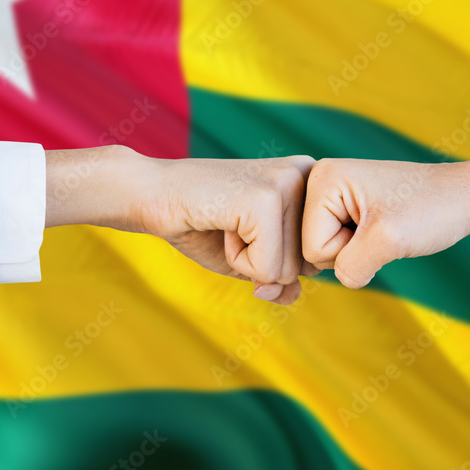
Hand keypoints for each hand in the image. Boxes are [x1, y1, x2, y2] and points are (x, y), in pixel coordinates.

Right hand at [132, 155, 317, 304]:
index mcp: (311, 182)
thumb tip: (294, 294)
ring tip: (226, 223)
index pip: (317, 257)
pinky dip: (237, 260)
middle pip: (307, 265)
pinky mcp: (265, 200)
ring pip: (288, 271)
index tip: (244, 226)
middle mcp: (307, 174)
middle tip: (232, 225)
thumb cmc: (202, 224)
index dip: (274, 259)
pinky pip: (267, 268)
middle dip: (263, 263)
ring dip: (247, 262)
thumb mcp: (251, 257)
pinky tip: (221, 224)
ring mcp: (287, 184)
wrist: (152, 194)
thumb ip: (281, 278)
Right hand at [301, 159, 469, 288]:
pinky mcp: (345, 205)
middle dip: (350, 251)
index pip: (311, 246)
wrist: (463, 197)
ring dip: (359, 250)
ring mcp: (332, 193)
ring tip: (385, 227)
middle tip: (383, 228)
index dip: (349, 250)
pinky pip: (340, 245)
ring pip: (327, 251)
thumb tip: (341, 278)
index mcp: (321, 178)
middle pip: (313, 249)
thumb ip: (351, 267)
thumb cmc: (432, 210)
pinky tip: (383, 229)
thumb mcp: (388, 241)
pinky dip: (364, 247)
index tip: (380, 227)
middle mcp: (319, 180)